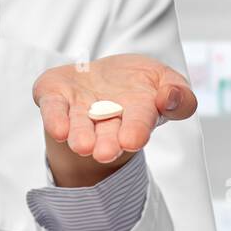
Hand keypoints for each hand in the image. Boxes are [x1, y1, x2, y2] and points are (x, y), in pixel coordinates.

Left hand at [32, 54, 196, 186]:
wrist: (97, 77)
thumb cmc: (135, 83)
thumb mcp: (165, 80)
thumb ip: (178, 92)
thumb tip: (170, 97)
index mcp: (136, 115)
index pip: (139, 123)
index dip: (136, 130)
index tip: (132, 140)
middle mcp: (104, 119)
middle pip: (107, 133)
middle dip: (106, 142)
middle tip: (104, 152)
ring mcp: (77, 108)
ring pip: (78, 124)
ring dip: (79, 134)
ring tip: (81, 146)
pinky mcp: (53, 96)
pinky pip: (52, 108)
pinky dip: (54, 118)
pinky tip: (58, 130)